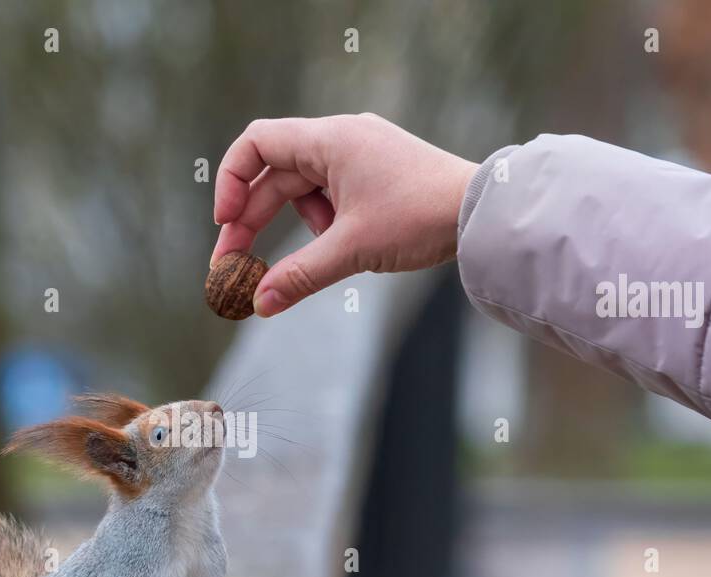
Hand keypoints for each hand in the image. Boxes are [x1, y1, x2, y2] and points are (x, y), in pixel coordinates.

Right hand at [211, 113, 477, 316]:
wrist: (485, 214)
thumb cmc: (422, 218)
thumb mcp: (353, 250)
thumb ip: (299, 276)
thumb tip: (258, 304)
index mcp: (331, 139)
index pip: (257, 143)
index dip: (231, 182)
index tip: (225, 224)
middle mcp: (341, 138)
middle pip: (274, 174)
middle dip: (251, 220)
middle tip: (233, 266)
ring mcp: (360, 154)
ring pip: (302, 189)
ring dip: (296, 226)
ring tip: (324, 254)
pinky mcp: (375, 174)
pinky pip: (330, 195)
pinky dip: (324, 224)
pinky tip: (345, 246)